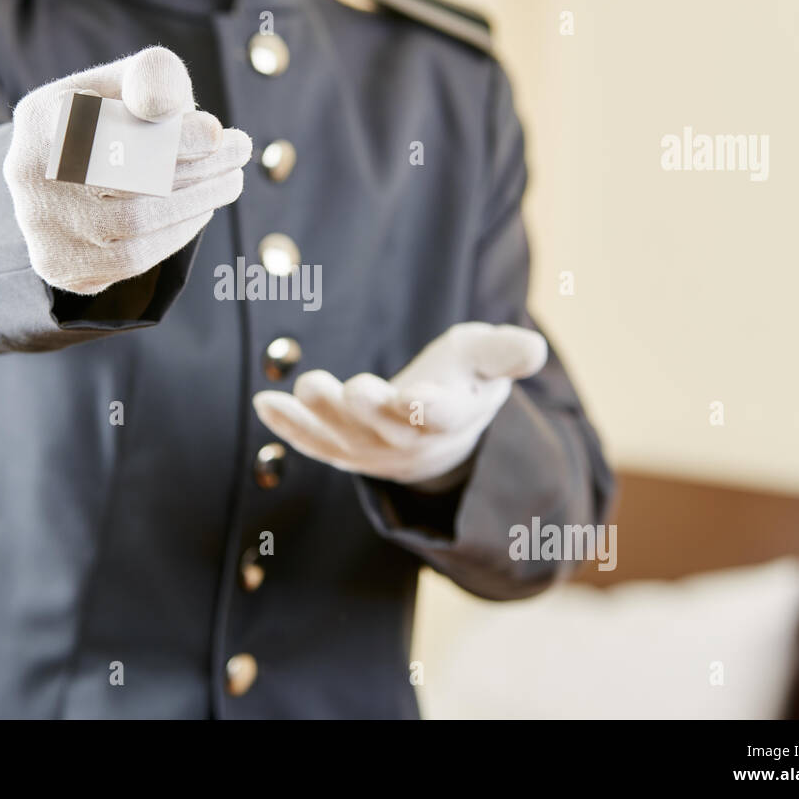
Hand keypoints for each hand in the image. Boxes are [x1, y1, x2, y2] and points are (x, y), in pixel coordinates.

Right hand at [3, 46, 250, 294]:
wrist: (58, 179)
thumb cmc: (106, 118)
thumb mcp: (124, 83)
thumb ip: (154, 81)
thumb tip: (200, 125)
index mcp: (42, 120)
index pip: (111, 128)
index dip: (169, 135)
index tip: (217, 132)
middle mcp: (30, 176)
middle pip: (128, 177)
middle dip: (197, 165)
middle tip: (241, 150)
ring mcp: (42, 228)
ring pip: (136, 221)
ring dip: (198, 200)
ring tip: (232, 179)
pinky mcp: (61, 267)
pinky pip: (134, 257)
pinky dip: (177, 232)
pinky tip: (201, 210)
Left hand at [252, 323, 547, 487]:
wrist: (437, 432)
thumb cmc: (460, 379)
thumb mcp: (485, 359)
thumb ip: (504, 353)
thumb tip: (533, 347)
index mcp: (452, 419)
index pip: (442, 419)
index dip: (429, 410)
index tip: (416, 397)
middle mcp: (410, 442)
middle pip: (388, 430)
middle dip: (368, 411)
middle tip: (349, 388)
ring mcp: (373, 451)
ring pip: (346, 440)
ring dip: (320, 418)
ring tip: (302, 386)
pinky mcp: (342, 451)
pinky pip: (314, 443)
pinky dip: (288, 427)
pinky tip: (264, 402)